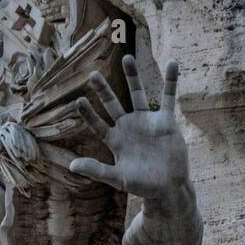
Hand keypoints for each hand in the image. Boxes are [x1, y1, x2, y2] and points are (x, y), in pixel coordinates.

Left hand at [71, 55, 188, 201]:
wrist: (168, 187)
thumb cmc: (142, 185)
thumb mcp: (117, 179)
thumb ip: (96, 170)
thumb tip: (71, 166)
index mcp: (115, 140)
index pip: (98, 124)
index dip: (88, 113)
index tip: (78, 101)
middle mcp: (129, 127)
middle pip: (113, 104)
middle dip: (103, 90)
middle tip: (92, 74)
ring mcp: (147, 121)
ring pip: (138, 94)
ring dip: (133, 76)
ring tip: (126, 57)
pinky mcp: (165, 120)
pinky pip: (168, 96)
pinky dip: (171, 80)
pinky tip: (173, 63)